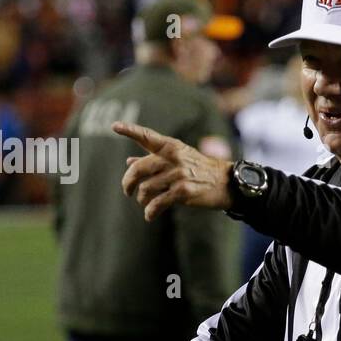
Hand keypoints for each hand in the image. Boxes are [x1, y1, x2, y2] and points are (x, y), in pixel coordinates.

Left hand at [114, 121, 232, 220]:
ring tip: (145, 203)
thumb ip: (153, 160)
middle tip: (127, 191)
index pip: (147, 136)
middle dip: (128, 182)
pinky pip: (157, 204)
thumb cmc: (199, 169)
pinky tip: (149, 215)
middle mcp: (173, 158)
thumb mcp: (178, 158)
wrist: (226, 182)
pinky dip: (150, 212)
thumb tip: (128, 161)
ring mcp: (178, 174)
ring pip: (146, 189)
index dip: (130, 130)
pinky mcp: (183, 192)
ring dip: (142, 199)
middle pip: (138, 168)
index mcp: (171, 146)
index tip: (115, 126)